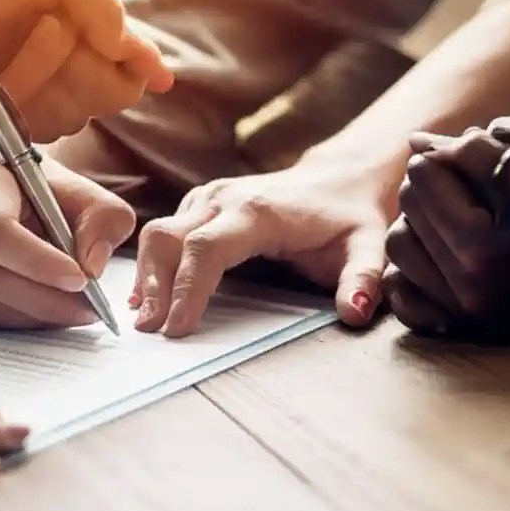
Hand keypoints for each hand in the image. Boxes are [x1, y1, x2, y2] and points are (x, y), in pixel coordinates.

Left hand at [0, 0, 173, 140]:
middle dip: (82, 64)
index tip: (113, 48)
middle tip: (46, 27)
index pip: (137, 68)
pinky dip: (18, 105)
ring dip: (45, 79)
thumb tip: (131, 54)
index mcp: (92, 35)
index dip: (137, 65)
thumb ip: (104, 4)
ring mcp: (39, 103)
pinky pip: (34, 134)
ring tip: (11, 46)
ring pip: (75, 118)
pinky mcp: (5, 126)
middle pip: (113, 97)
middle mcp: (72, 73)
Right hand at [0, 148, 134, 327]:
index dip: (37, 263)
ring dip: (29, 316)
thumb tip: (91, 266)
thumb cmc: (44, 192)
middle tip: (88, 310)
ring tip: (70, 310)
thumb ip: (103, 219)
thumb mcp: (85, 193)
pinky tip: (37, 310)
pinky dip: (8, 321)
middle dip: (43, 300)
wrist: (3, 192)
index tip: (81, 280)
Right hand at [132, 158, 396, 336]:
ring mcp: (207, 198)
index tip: (175, 328)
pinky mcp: (199, 205)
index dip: (186, 288)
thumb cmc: (349, 218)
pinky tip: (146, 297)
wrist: (339, 179)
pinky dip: (150, 265)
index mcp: (257, 211)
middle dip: (152, 286)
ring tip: (142, 319)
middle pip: (166, 238)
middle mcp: (223, 199)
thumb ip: (362, 280)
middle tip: (148, 331)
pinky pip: (162, 232)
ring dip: (145, 277)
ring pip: (157, 234)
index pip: (205, 248)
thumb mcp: (367, 247)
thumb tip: (355, 313)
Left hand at [383, 130, 509, 336]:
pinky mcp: (469, 328)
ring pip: (401, 248)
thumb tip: (414, 143)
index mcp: (483, 251)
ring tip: (451, 209)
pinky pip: (407, 295)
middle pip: (408, 212)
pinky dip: (411, 268)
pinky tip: (438, 246)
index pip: (424, 176)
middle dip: (428, 187)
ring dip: (416, 222)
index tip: (466, 154)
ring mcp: (469, 314)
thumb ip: (472, 152)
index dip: (443, 156)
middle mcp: (470, 292)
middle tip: (456, 178)